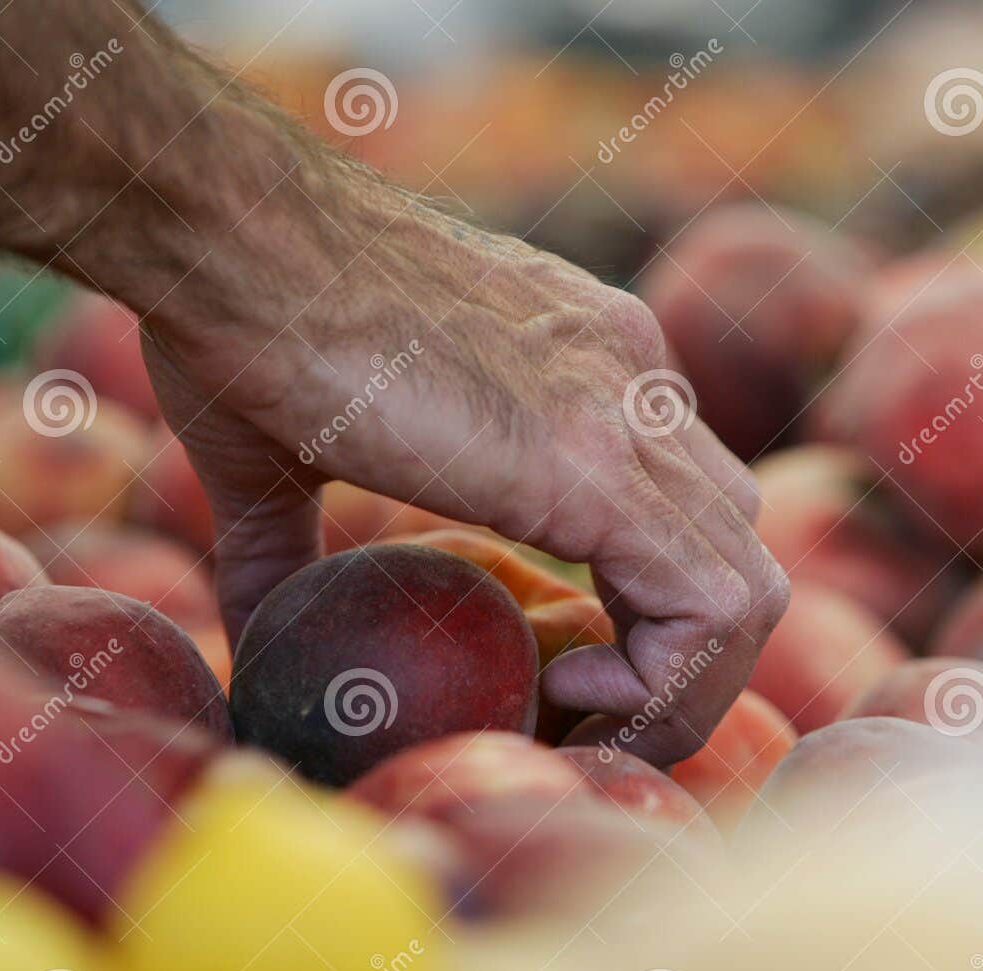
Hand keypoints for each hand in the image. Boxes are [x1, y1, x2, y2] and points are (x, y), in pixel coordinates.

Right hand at [138, 156, 787, 764]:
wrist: (234, 239)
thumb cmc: (245, 322)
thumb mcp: (285, 453)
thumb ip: (290, 549)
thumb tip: (249, 635)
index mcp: (585, 362)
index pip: (684, 503)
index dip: (648, 611)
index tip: (560, 671)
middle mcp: (633, 378)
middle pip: (732, 547)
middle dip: (681, 661)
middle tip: (585, 718)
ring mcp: (628, 410)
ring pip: (748, 583)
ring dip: (684, 685)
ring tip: (579, 718)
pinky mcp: (593, 463)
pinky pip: (708, 601)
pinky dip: (667, 681)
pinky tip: (563, 685)